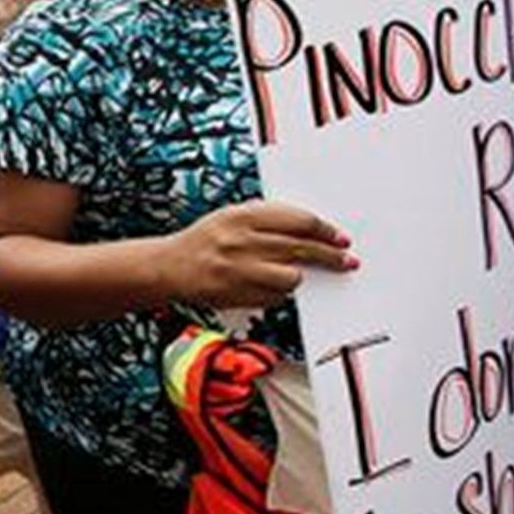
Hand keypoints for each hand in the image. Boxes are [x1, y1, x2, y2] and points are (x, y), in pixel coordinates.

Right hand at [165, 200, 357, 309]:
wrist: (168, 266)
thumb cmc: (204, 240)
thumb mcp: (232, 217)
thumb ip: (267, 220)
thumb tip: (310, 230)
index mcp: (243, 216)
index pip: (300, 221)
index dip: (325, 230)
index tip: (339, 238)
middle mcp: (241, 241)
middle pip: (302, 248)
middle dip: (329, 256)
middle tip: (345, 261)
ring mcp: (239, 270)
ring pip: (292, 276)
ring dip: (300, 277)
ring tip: (298, 275)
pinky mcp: (237, 294)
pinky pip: (275, 297)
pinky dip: (279, 293)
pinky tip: (271, 286)